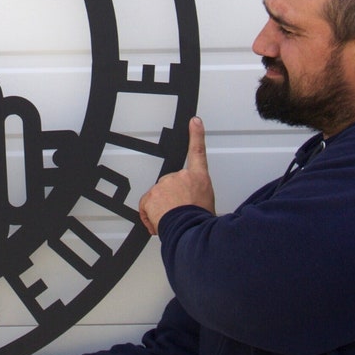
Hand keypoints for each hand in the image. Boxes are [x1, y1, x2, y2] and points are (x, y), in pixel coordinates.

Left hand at [139, 117, 214, 235]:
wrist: (191, 232)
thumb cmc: (201, 222)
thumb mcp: (208, 204)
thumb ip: (197, 195)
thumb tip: (194, 202)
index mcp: (199, 178)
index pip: (198, 152)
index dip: (196, 135)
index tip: (194, 121)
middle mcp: (181, 177)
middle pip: (171, 184)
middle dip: (172, 198)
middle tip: (181, 212)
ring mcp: (164, 185)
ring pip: (159, 196)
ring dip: (163, 208)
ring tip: (174, 219)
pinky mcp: (151, 195)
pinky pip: (147, 207)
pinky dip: (150, 217)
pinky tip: (161, 222)